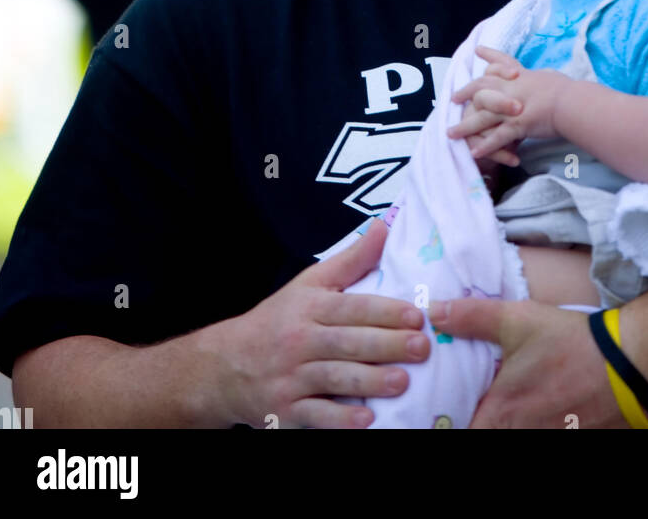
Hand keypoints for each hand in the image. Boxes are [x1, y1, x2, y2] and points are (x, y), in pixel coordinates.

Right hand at [209, 219, 429, 428]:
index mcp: (309, 307)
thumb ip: (350, 260)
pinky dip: (340, 419)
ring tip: (403, 382)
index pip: (351, 307)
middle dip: (386, 345)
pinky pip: (315, 415)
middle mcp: (299, 340)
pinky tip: (366, 420)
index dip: (384, 311)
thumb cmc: (279, 320)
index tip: (416, 316)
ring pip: (334, 378)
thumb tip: (382, 226)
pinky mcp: (285, 410)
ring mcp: (291, 377)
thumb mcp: (309, 284)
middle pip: (347, 342)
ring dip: (370, 381)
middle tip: (421, 348)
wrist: (226, 365)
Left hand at [426, 297, 628, 428]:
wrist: (630, 363)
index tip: (450, 409)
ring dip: (512, 423)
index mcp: (503, 412)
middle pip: (489, 434)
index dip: (453, 423)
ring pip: (519, 436)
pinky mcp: (576, 441)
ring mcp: (551, 440)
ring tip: (514, 403)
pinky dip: (540, 424)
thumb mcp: (517, 320)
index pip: (464, 433)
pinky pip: (546, 436)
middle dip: (483, 420)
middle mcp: (523, 434)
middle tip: (479, 403)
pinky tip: (545, 407)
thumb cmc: (569, 342)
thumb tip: (433, 311)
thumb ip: (471, 318)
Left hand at [448, 46, 566, 159]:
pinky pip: (497, 137)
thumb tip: (543, 77)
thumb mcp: (550, 76)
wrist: (571, 102)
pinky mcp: (517, 125)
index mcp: (519, 76)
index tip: (478, 51)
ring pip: (482, 116)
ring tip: (450, 134)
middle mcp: (510, 89)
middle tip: (453, 97)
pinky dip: (486, 146)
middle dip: (465, 92)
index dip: (488, 59)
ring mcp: (511, 107)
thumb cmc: (566, 89)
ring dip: (465, 126)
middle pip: (481, 87)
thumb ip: (540, 78)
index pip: (499, 64)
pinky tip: (474, 153)